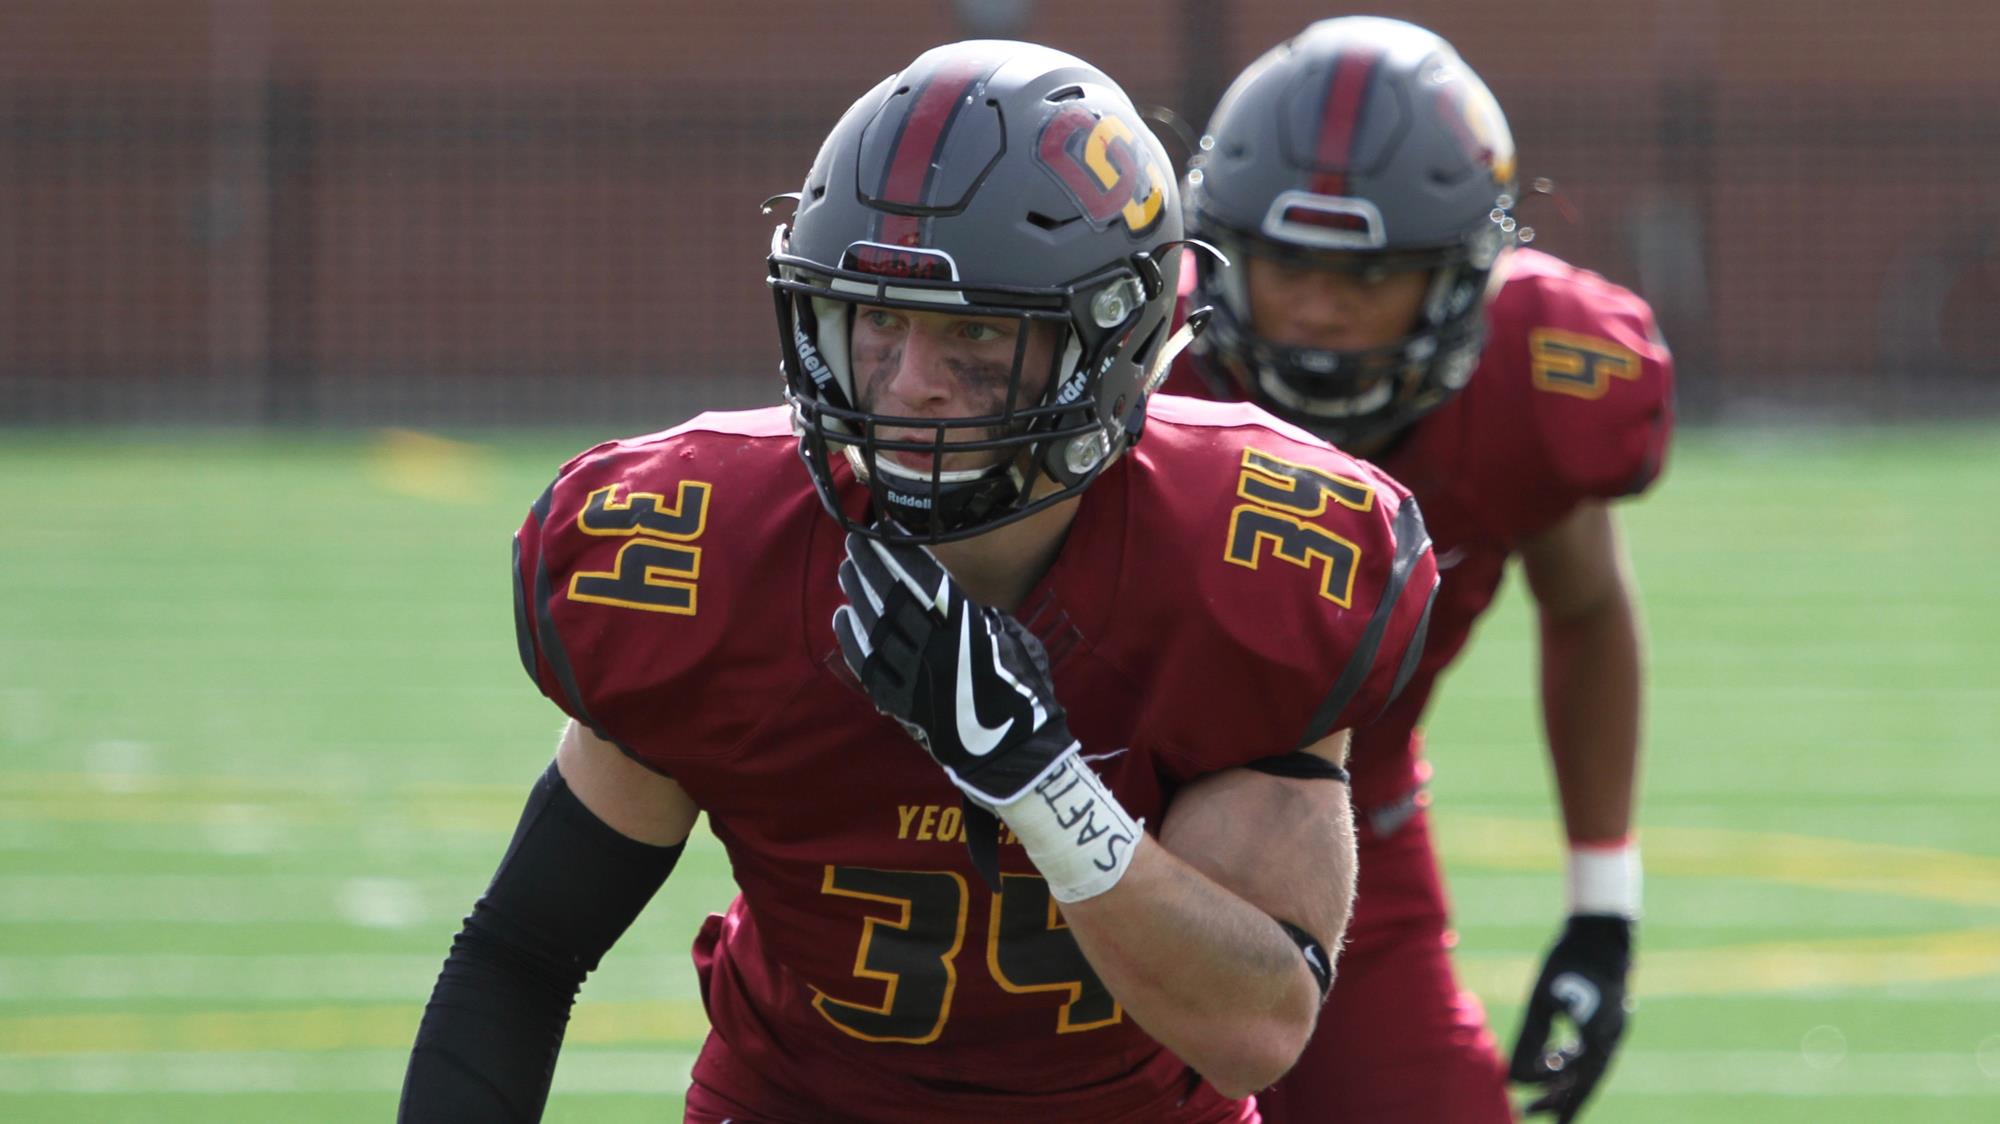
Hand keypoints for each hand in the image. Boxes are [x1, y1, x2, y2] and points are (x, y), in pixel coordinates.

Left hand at [832, 527, 1077, 806]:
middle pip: (893, 599)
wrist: (1013, 754)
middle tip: (855, 544)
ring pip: (876, 628)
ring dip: (859, 596)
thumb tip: (947, 600)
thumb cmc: (1023, 692)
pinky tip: (843, 616)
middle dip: (871, 568)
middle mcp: (935, 650)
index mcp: (968, 631)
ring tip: (846, 571)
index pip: (924, 582)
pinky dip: (852, 639)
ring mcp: (914, 678)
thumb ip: (978, 616)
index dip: (900, 555)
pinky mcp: (901, 703)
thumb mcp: (1013, 640)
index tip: (883, 534)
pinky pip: (868, 666)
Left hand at [1508, 914, 1632, 1122]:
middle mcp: (1612, 1037)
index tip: (1524, 1094)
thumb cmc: (1567, 959)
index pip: (1574, 1079)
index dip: (1550, 1091)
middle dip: (1559, 1100)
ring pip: (1590, 1068)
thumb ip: (1530, 1039)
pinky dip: (1573, 1060)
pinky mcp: (1609, 1019)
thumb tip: (1512, 1077)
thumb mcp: (1542, 1000)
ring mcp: (1614, 1028)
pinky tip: (1554, 1061)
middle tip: (1530, 1114)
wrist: (1599, 931)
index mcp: (1599, 1035)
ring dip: (1565, 1083)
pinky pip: (1592, 1050)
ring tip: (1541, 1097)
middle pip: (1585, 1081)